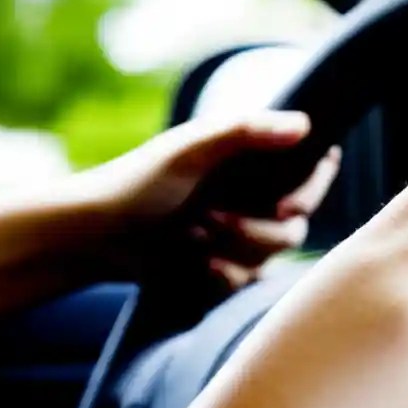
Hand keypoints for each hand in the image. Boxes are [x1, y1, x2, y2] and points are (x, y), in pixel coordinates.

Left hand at [77, 111, 340, 290]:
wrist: (95, 236)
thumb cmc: (137, 181)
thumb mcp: (190, 150)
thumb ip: (247, 132)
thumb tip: (305, 126)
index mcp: (252, 159)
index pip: (313, 169)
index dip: (311, 186)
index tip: (285, 202)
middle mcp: (254, 196)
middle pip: (295, 224)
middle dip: (257, 228)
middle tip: (214, 217)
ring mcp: (240, 235)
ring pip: (272, 256)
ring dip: (235, 250)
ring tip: (194, 237)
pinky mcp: (225, 268)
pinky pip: (248, 282)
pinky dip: (225, 275)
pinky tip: (199, 264)